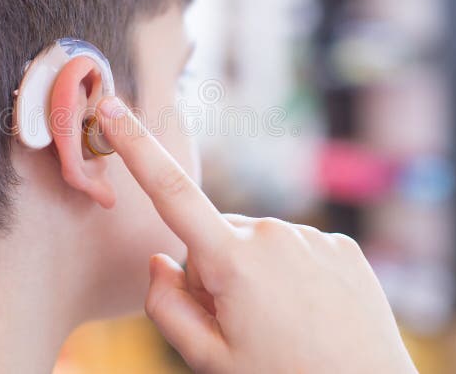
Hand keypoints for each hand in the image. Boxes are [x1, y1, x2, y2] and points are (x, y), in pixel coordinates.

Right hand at [95, 96, 417, 373]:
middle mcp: (272, 234)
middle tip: (242, 323)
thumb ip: (166, 306)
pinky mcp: (341, 244)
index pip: (171, 193)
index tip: (113, 107)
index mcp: (233, 262)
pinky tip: (311, 311)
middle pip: (217, 239)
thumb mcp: (209, 359)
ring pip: (258, 244)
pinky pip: (296, 249)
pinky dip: (294, 274)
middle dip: (217, 272)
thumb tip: (160, 260)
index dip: (136, 147)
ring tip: (282, 322)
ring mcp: (311, 237)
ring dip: (257, 274)